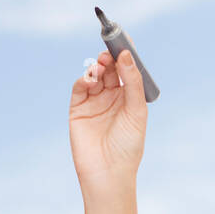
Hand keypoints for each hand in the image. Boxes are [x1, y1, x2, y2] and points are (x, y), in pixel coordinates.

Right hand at [69, 48, 147, 188]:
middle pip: (110, 69)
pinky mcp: (78, 109)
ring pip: (95, 75)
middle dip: (109, 58)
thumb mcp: (136, 111)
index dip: (125, 55)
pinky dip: (84, 79)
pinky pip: (80, 87)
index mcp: (129, 98)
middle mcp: (112, 98)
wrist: (108, 172)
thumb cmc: (128, 146)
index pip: (126, 70)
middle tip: (109, 53)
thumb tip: (126, 55)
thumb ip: (133, 82)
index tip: (124, 41)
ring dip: (97, 67)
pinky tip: (90, 78)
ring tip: (100, 66)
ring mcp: (94, 102)